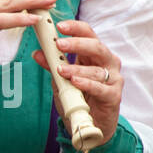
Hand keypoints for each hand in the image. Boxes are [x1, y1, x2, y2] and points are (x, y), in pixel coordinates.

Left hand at [32, 18, 122, 144]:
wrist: (94, 126)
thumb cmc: (81, 98)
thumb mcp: (63, 81)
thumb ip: (53, 66)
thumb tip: (37, 53)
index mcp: (95, 55)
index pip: (89, 34)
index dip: (75, 28)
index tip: (60, 26)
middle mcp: (108, 63)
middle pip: (96, 47)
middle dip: (77, 43)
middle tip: (59, 44)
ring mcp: (114, 79)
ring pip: (97, 69)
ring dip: (77, 69)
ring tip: (61, 70)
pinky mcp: (114, 96)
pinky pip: (101, 88)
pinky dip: (87, 84)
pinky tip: (76, 82)